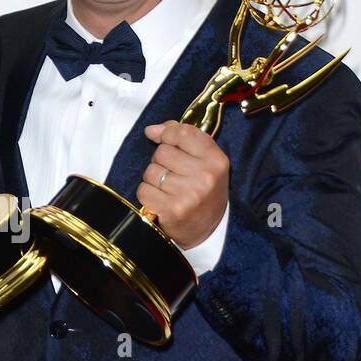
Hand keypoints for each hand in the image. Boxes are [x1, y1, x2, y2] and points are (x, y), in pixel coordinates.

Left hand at [138, 120, 228, 248]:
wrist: (209, 231)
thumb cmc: (204, 192)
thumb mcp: (205, 162)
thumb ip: (183, 139)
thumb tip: (152, 130)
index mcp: (216, 160)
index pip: (183, 133)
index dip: (167, 133)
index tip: (163, 139)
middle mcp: (205, 176)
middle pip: (162, 152)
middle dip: (161, 161)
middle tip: (173, 174)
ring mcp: (189, 194)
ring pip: (151, 171)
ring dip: (153, 179)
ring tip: (168, 189)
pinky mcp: (172, 210)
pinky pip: (144, 190)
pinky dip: (147, 194)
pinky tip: (160, 200)